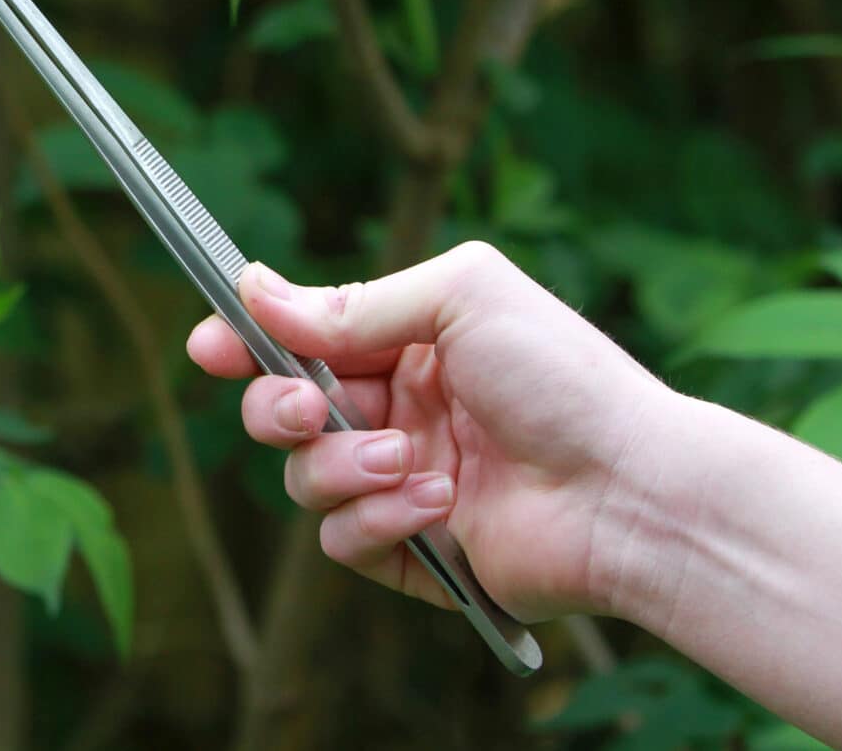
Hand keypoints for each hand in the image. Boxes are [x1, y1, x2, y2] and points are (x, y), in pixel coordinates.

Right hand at [187, 241, 677, 619]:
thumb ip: (354, 303)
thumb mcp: (460, 298)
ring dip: (339, 465)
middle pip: (279, 410)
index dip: (245, 340)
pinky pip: (340, 540)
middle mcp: (395, 412)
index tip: (208, 344)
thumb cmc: (564, 379)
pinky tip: (437, 502)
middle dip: (274, 407)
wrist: (633, 488)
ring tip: (406, 459)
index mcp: (405, 346)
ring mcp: (400, 483)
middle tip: (305, 406)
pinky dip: (375, 518)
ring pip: (300, 478)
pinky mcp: (413, 552)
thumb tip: (255, 289)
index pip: (299, 339)